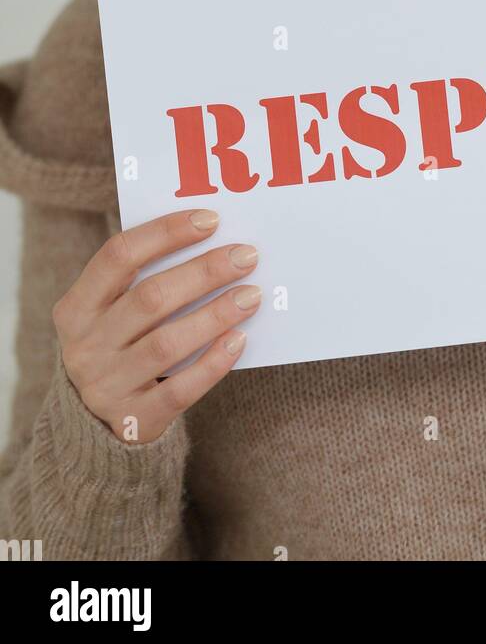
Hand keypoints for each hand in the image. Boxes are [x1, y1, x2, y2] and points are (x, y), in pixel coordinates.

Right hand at [52, 209, 261, 441]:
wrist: (93, 423)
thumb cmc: (119, 346)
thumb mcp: (113, 312)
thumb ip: (146, 279)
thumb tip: (214, 239)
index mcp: (76, 308)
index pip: (117, 256)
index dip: (165, 233)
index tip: (211, 219)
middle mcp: (85, 346)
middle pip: (149, 299)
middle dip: (204, 272)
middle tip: (246, 256)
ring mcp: (105, 387)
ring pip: (166, 345)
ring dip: (215, 315)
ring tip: (252, 295)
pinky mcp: (132, 421)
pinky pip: (179, 390)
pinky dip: (212, 364)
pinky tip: (239, 339)